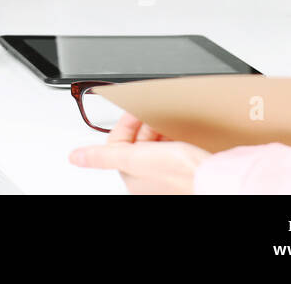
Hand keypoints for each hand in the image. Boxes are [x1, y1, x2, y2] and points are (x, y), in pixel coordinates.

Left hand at [69, 113, 209, 193]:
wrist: (215, 179)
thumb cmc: (179, 173)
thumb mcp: (132, 158)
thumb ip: (101, 156)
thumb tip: (75, 158)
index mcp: (132, 178)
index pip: (118, 144)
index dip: (124, 124)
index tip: (132, 110)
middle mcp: (147, 180)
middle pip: (136, 144)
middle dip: (142, 126)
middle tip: (150, 115)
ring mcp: (166, 176)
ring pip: (154, 146)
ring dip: (157, 131)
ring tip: (164, 122)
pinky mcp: (184, 171)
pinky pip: (172, 149)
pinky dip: (172, 138)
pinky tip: (179, 134)